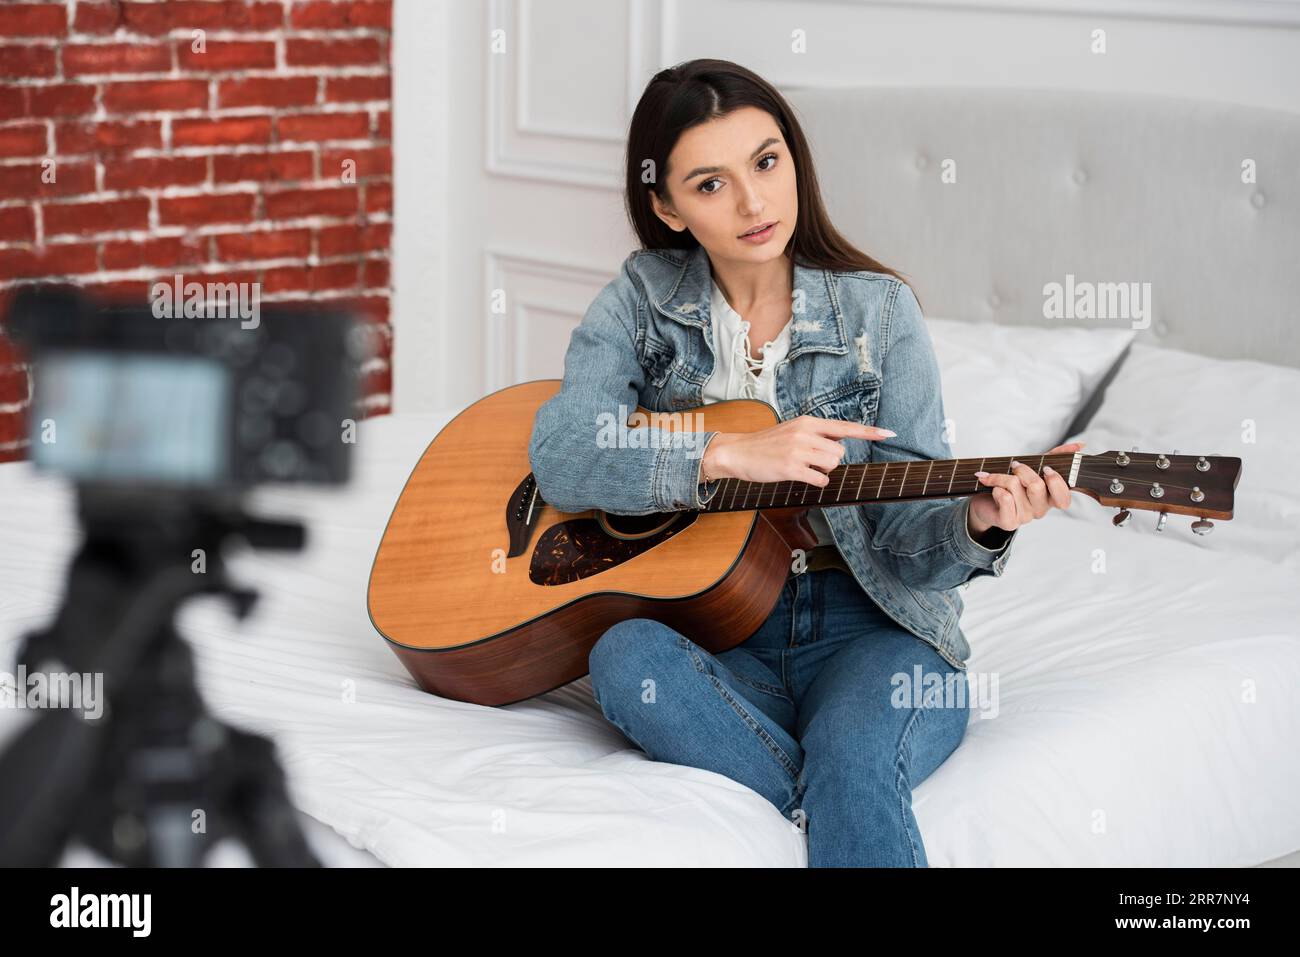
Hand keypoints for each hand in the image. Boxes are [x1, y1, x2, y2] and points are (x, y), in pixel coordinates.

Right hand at [703, 417, 896, 486]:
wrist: (737, 452)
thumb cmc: (766, 444)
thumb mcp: (793, 430)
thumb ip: (817, 433)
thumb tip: (841, 442)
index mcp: (808, 422)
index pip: (845, 427)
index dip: (869, 432)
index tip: (890, 433)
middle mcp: (805, 433)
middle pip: (840, 452)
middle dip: (831, 461)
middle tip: (811, 462)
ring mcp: (798, 451)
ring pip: (832, 465)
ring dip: (823, 472)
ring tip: (804, 468)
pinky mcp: (790, 468)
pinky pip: (820, 480)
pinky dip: (817, 482)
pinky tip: (803, 478)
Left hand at [967, 441, 1083, 539]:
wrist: (984, 499)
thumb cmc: (1012, 483)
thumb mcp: (1035, 466)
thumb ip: (1057, 456)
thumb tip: (1080, 446)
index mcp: (1051, 498)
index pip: (1064, 499)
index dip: (1056, 483)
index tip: (1046, 469)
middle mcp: (1040, 510)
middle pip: (1036, 486)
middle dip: (1022, 470)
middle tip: (1015, 466)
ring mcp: (1025, 517)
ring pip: (1015, 487)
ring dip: (1002, 477)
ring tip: (997, 478)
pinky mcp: (1008, 522)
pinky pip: (1004, 498)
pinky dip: (995, 486)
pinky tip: (993, 489)